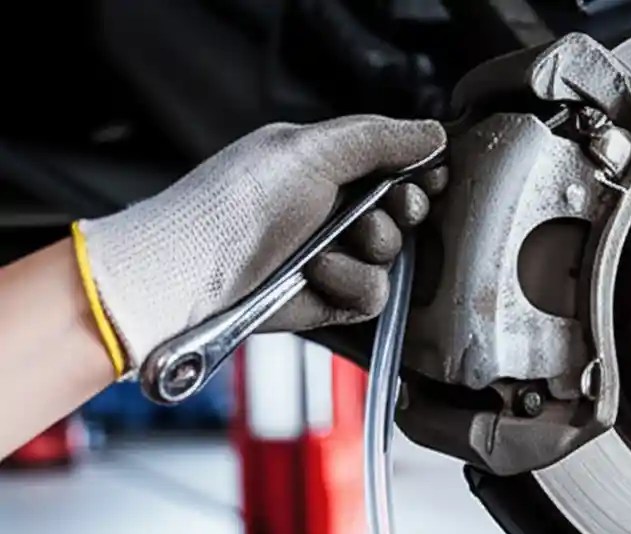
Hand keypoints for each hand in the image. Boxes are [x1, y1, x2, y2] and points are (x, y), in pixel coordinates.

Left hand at [75, 115, 446, 372]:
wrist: (192, 272)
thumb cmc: (236, 204)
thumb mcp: (309, 150)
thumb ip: (377, 137)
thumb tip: (435, 135)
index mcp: (329, 163)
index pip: (400, 163)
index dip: (422, 171)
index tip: (427, 175)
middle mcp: (335, 208)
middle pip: (408, 210)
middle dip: (401, 209)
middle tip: (380, 206)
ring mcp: (335, 256)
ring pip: (395, 255)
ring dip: (368, 248)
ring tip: (325, 246)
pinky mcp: (332, 299)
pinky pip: (374, 294)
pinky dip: (349, 283)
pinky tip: (314, 275)